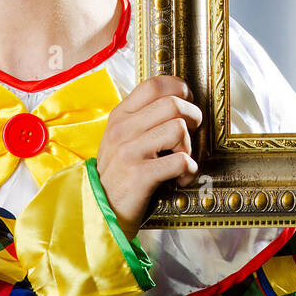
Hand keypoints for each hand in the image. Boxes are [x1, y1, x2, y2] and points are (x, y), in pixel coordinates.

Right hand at [96, 75, 200, 238]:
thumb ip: (143, 119)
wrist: (102, 211)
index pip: (154, 84)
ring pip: (178, 129)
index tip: (188, 100)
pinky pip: (180, 161)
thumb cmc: (120, 174)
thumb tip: (179, 100)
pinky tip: (181, 178)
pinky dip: (189, 171)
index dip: (180, 88)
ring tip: (181, 160)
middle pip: (172, 103)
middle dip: (193, 116)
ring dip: (189, 147)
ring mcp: (129, 151)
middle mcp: (122, 130)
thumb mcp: (122, 139)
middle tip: (193, 131)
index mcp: (120, 116)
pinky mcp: (139, 175)